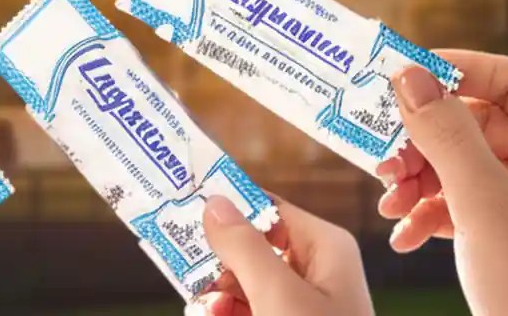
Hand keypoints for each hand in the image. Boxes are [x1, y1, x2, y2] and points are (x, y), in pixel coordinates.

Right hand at [199, 195, 373, 315]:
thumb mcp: (280, 296)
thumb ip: (245, 249)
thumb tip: (215, 202)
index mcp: (325, 247)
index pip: (267, 208)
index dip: (226, 207)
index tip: (182, 209)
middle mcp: (314, 269)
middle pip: (248, 247)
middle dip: (216, 264)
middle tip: (188, 277)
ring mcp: (301, 302)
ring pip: (241, 281)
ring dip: (215, 294)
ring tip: (203, 310)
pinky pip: (245, 307)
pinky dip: (224, 312)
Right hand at [376, 50, 507, 315]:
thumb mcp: (483, 204)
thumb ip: (445, 133)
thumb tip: (407, 74)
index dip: (454, 70)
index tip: (398, 75)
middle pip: (474, 122)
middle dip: (423, 143)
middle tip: (383, 160)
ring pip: (458, 160)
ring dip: (417, 180)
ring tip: (390, 204)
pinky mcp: (506, 225)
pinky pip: (457, 197)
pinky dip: (425, 211)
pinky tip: (403, 234)